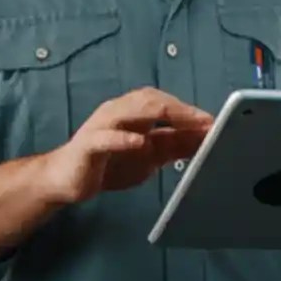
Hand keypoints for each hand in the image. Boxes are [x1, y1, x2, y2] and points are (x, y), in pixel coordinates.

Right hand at [42, 87, 212, 204]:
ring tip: (183, 122)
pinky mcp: (87, 144)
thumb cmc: (108, 163)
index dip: (189, 110)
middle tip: (204, 122)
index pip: (164, 102)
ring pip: (129, 109)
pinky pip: (105, 137)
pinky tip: (139, 141)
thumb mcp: (149, 157)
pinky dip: (123, 138)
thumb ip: (174, 146)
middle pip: (151, 99)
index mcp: (133, 112)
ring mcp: (101, 125)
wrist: (66, 181)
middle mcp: (117, 111)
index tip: (215, 123)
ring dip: (158, 114)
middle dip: (180, 109)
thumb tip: (206, 139)